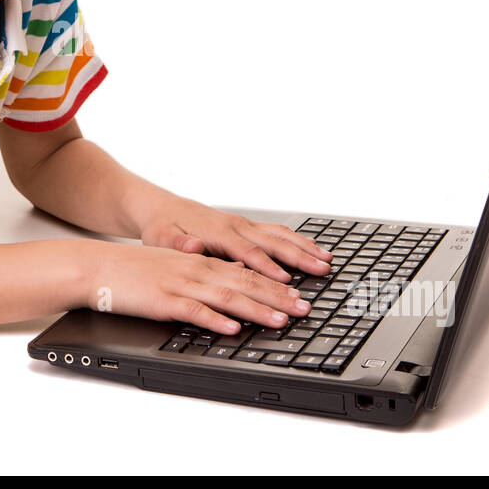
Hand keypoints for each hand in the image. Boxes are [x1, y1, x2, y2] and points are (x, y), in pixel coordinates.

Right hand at [81, 240, 314, 334]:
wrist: (97, 266)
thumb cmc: (135, 270)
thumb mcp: (177, 267)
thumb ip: (206, 274)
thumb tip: (235, 279)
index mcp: (201, 263)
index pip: (247, 273)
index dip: (277, 285)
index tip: (300, 296)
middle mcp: (196, 270)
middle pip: (244, 283)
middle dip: (278, 297)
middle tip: (304, 309)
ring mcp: (179, 284)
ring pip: (225, 296)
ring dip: (255, 309)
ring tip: (280, 319)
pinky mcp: (162, 300)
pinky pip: (192, 310)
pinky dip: (214, 320)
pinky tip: (231, 328)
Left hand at [137, 196, 331, 282]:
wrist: (161, 208)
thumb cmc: (162, 227)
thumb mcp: (162, 238)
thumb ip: (178, 245)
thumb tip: (192, 247)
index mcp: (217, 232)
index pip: (247, 252)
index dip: (267, 267)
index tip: (285, 280)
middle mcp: (235, 225)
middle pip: (273, 242)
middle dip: (300, 258)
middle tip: (323, 270)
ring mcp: (242, 224)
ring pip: (280, 235)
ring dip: (305, 248)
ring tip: (327, 260)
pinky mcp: (245, 226)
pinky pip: (276, 231)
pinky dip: (297, 241)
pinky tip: (312, 249)